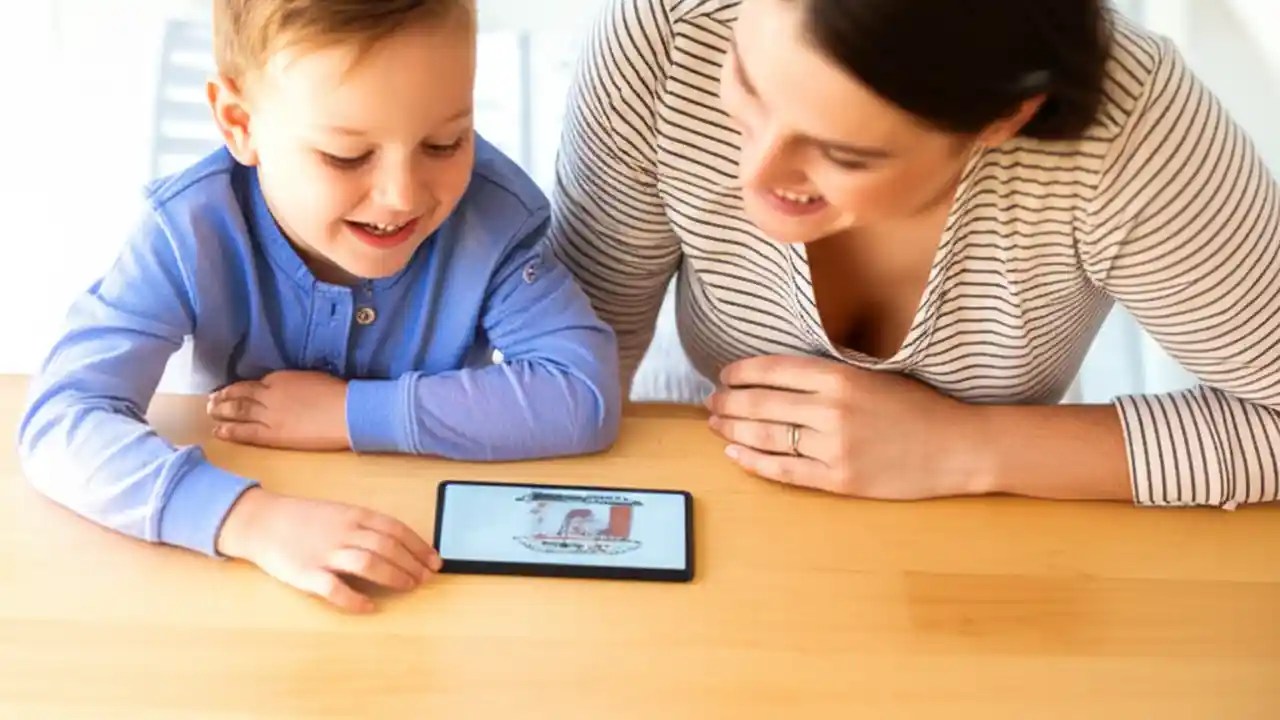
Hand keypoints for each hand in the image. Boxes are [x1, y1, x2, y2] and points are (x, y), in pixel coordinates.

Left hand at [208, 370, 348, 450]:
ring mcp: (268, 415)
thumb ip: (294, 384)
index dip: (241, 388)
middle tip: (211, 399)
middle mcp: (269, 395)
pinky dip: (230, 431)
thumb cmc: (337, 393)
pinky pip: (246, 432)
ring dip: (222, 411)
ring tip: (210, 413)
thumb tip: (289, 390)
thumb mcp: (312, 379)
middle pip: (240, 395)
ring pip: (238, 412)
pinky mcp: (272, 434)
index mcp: (280, 378)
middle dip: (224, 397)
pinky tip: (218, 431)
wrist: (345, 411)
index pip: (255, 384)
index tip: (234, 390)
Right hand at [216, 488, 442, 612]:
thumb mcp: (340, 512)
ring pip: (369, 564)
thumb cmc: (305, 519)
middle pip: (387, 548)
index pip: (396, 530)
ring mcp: (325, 553)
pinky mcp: (307, 573)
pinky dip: (355, 599)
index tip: (434, 560)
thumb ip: (366, 526)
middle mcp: (344, 532)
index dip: (419, 546)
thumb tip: (400, 544)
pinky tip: (369, 606)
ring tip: (409, 587)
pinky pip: (335, 589)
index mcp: (354, 515)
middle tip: (425, 577)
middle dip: (412, 564)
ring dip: (394, 576)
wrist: (262, 522)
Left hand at [705, 356, 986, 499]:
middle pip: (762, 404)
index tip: (725, 375)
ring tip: (716, 425)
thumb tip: (777, 375)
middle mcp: (833, 410)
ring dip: (733, 430)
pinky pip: (785, 471)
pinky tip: (735, 453)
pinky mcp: (840, 479)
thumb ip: (829, 374)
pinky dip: (754, 462)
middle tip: (711, 402)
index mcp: (841, 377)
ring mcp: (835, 447)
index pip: (774, 370)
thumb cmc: (919, 408)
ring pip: (767, 437)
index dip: (742, 372)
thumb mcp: (874, 375)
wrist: (958, 447)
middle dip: (728, 403)